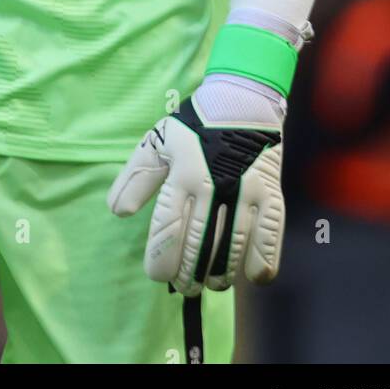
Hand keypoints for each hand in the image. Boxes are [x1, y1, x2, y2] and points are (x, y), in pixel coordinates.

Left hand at [107, 75, 285, 296]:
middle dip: (188, 275)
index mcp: (183, 174)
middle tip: (184, 286)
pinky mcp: (271, 194)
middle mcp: (214, 186)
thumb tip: (118, 211)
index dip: (160, 260)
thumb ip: (136, 178)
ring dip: (220, 274)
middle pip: (198, 246)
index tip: (156, 274)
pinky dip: (261, 263)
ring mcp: (246, 192)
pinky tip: (251, 276)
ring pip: (232, 249)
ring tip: (210, 283)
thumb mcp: (158, 143)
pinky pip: (270, 237)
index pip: (167, 230)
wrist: (242, 102)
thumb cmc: (195, 126)